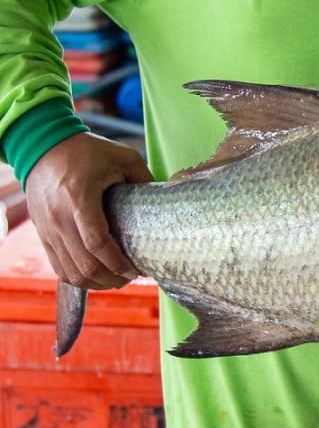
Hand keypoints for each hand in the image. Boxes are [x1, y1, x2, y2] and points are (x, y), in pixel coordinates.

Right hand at [25, 132, 153, 288]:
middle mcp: (58, 217)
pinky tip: (95, 276)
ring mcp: (47, 228)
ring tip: (116, 279)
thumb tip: (167, 202)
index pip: (97, 243)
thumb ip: (145, 179)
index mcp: (79, 198)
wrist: (43, 145)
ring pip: (69, 272)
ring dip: (95, 282)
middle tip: (131, 277)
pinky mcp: (41, 232)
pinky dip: (77, 277)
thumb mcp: (123, 157)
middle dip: (111, 278)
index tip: (137, 270)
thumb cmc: (87, 150)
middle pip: (84, 264)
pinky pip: (57, 266)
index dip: (118, 263)